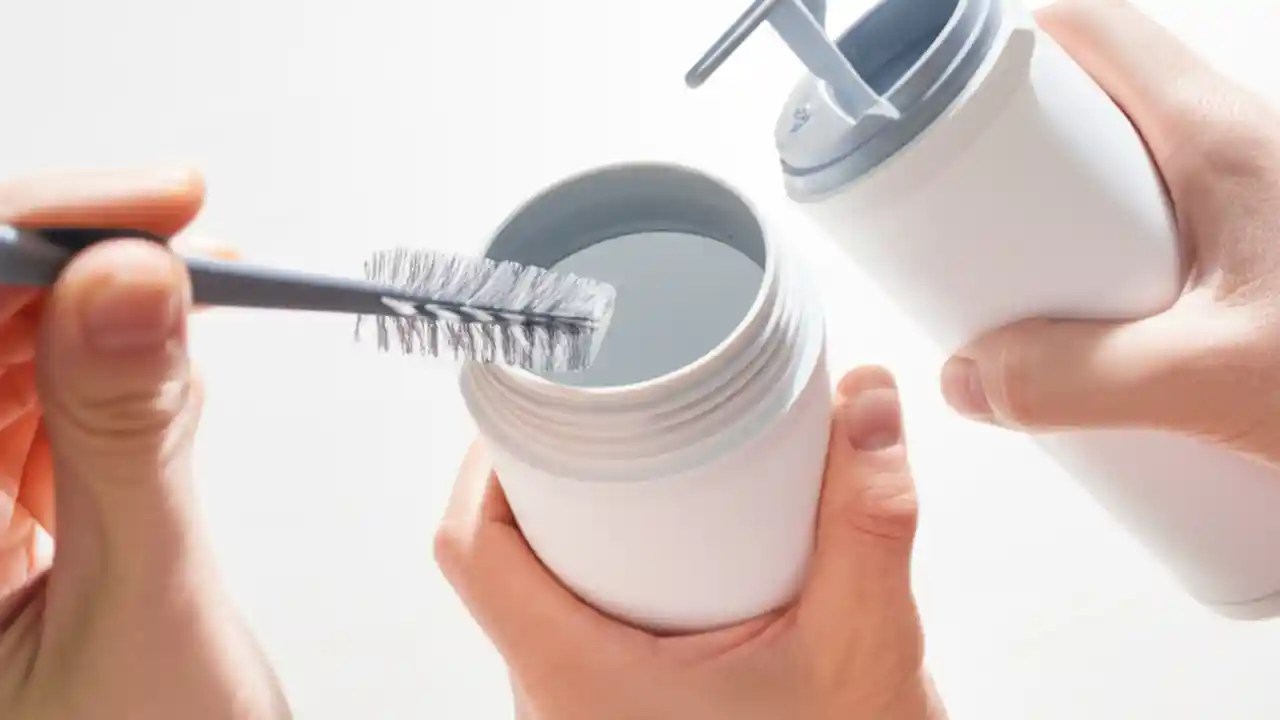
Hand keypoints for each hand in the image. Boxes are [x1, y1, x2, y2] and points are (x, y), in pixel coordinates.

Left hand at [0, 170, 288, 717]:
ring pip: (0, 359)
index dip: (13, 251)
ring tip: (200, 285)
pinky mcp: (2, 513)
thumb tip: (130, 278)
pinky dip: (115, 367)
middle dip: (63, 264)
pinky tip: (173, 351)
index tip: (135, 216)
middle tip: (178, 231)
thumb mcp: (142, 607)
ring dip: (97, 308)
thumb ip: (127, 438)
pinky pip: (40, 403)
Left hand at [437, 367, 945, 719]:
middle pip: (503, 561)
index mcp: (577, 680)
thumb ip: (868, 516)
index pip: (471, 551)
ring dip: (576, 528)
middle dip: (549, 480)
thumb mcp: (861, 640)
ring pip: (537, 595)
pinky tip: (659, 542)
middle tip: (611, 425)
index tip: (535, 410)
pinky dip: (603, 572)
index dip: (486, 465)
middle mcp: (559, 701)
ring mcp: (581, 711)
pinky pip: (571, 627)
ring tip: (635, 471)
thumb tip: (864, 402)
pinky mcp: (611, 712)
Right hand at [941, 0, 1279, 463]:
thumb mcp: (1211, 381)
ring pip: (1128, 169)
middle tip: (973, 217)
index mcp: (1223, 138)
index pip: (1093, 32)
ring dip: (1064, 213)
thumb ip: (1075, 384)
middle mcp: (1240, 149)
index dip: (1006, 44)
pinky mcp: (1260, 254)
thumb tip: (973, 379)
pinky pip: (1162, 225)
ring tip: (1022, 281)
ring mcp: (1253, 201)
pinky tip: (1097, 323)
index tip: (943, 95)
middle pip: (1094, 103)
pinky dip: (1109, 258)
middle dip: (1017, 152)